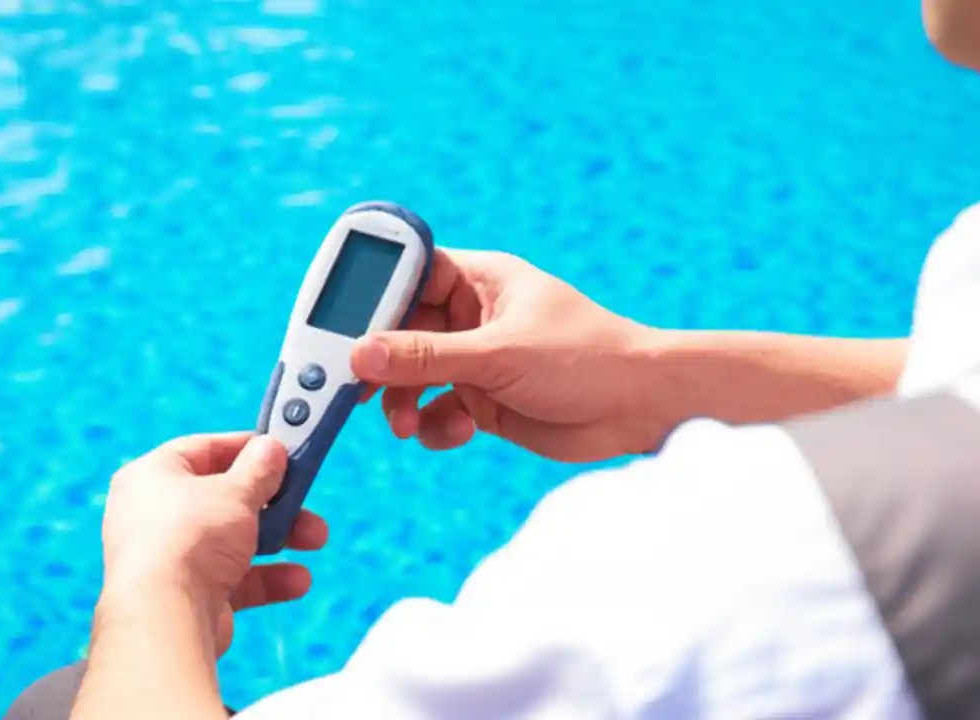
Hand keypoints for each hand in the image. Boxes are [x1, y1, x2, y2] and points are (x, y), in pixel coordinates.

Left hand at [98, 433, 327, 657]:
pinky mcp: (188, 595)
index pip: (202, 450)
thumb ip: (259, 469)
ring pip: (234, 540)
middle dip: (274, 502)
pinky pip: (233, 580)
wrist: (165, 617)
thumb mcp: (235, 491)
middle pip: (225, 498)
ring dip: (278, 538)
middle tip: (306, 500)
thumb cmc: (189, 539)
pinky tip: (297, 580)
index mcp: (152, 476)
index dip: (244, 448)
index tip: (280, 450)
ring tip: (314, 539)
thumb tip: (270, 448)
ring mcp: (171, 557)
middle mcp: (155, 515)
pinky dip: (266, 578)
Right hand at [350, 250, 665, 461]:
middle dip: (379, 362)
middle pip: (401, 331)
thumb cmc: (584, 358)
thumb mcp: (497, 354)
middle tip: (350, 387)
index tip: (339, 323)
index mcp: (480, 281)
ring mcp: (477, 360)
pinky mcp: (484, 401)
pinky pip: (436, 410)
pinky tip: (453, 432)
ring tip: (404, 424)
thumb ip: (427, 357)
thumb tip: (360, 354)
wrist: (639, 410)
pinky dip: (434, 425)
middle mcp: (473, 317)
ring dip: (401, 401)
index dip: (374, 294)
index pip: (411, 273)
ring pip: (413, 376)